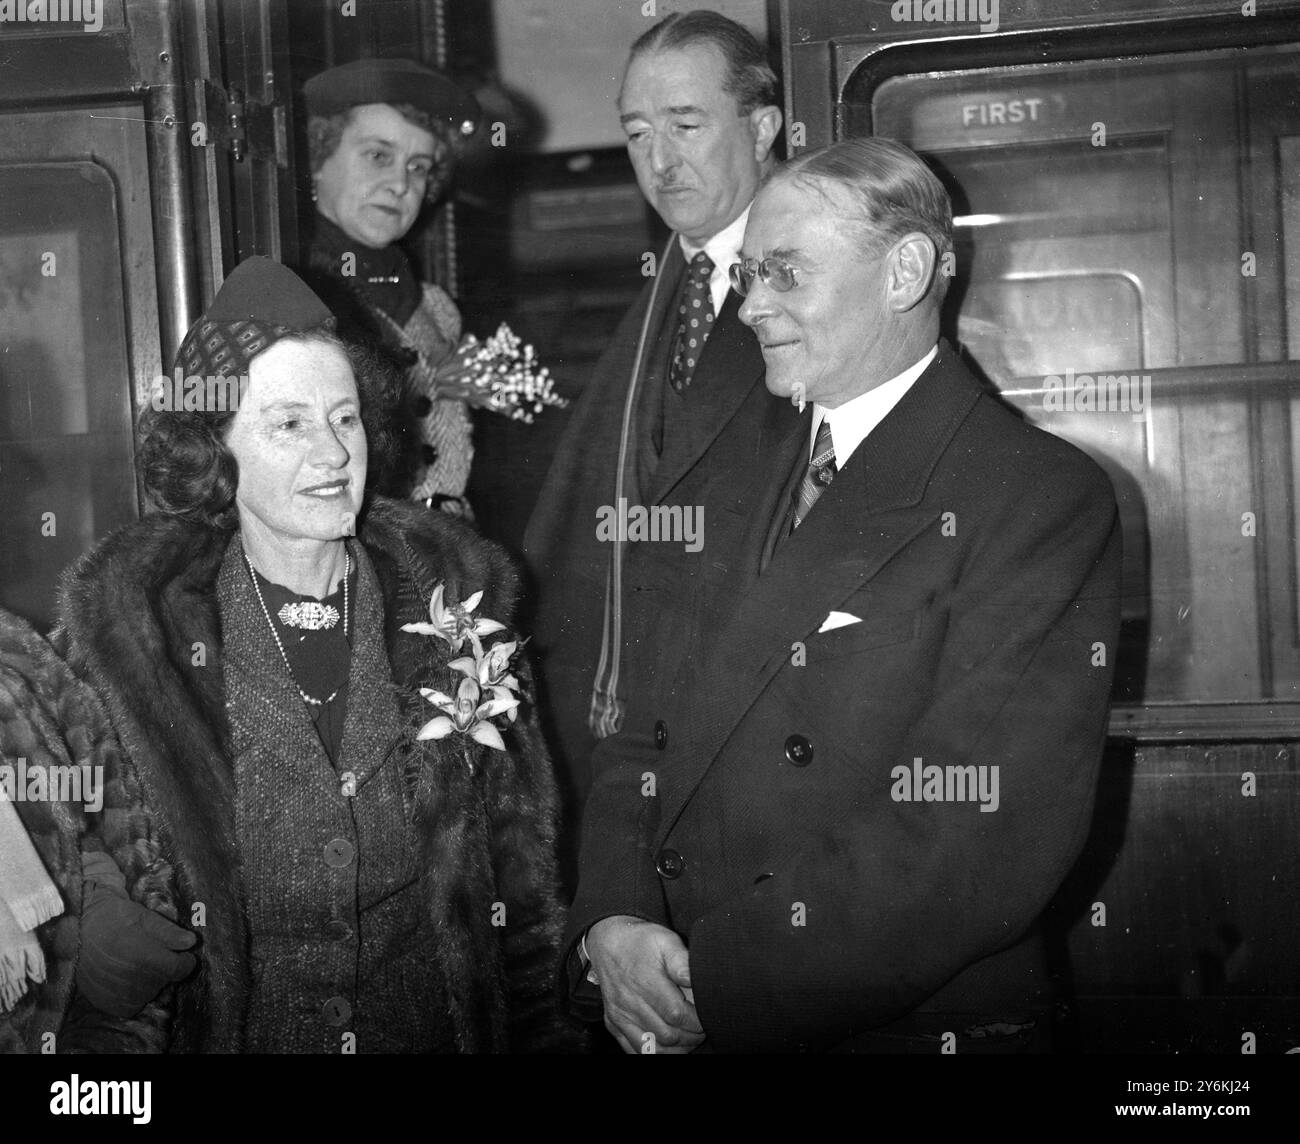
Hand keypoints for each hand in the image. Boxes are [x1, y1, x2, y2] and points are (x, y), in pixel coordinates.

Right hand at [76, 850, 197, 1017]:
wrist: (78, 930)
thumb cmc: (115, 919)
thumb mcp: (145, 918)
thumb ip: (169, 933)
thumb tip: (192, 942)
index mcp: (146, 958)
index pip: (180, 970)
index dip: (185, 962)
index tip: (183, 956)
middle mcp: (133, 980)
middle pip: (164, 982)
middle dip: (164, 969)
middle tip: (150, 953)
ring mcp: (118, 994)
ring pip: (149, 994)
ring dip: (148, 983)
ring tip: (134, 964)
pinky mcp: (105, 1002)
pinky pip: (130, 1006)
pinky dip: (132, 996)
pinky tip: (125, 979)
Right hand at [586, 916, 704, 1053]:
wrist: (608, 941)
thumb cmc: (641, 941)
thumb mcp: (665, 941)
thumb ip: (683, 962)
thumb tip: (699, 981)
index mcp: (646, 982)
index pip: (678, 1015)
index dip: (697, 1021)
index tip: (707, 1016)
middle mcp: (630, 1003)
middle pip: (667, 1036)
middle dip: (691, 1036)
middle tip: (702, 1028)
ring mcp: (620, 1016)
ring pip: (652, 1049)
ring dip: (675, 1049)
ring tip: (688, 1038)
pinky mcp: (613, 1024)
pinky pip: (634, 1050)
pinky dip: (654, 1053)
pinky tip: (669, 1046)